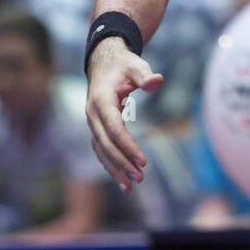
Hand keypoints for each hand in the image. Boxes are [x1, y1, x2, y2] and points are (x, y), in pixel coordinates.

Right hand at [85, 38, 162, 191]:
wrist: (104, 63)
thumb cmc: (123, 65)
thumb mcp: (135, 65)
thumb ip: (145, 74)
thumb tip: (157, 81)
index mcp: (101, 100)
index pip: (114, 128)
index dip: (127, 145)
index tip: (143, 161)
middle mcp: (92, 114)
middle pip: (106, 144)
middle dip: (122, 162)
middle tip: (140, 178)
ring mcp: (92, 122)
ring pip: (101, 150)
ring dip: (115, 169)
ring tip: (131, 186)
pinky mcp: (96, 128)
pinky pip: (101, 150)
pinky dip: (110, 165)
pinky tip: (122, 179)